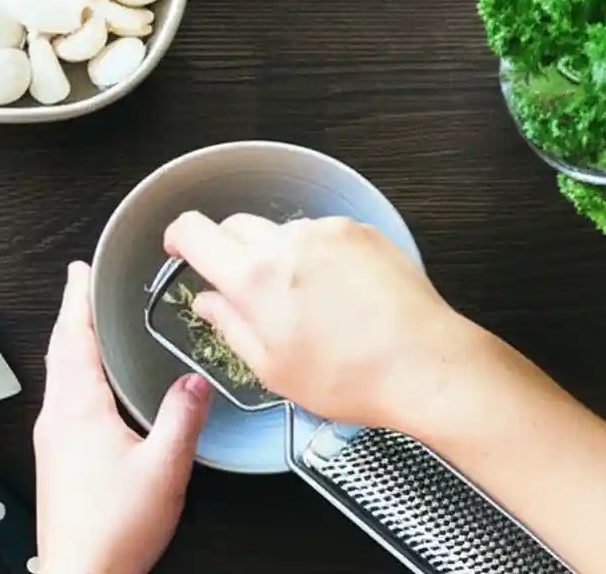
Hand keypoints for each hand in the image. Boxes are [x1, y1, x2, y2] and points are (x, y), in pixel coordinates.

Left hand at [34, 262, 211, 573]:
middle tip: (80, 286)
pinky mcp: (53, 461)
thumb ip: (182, 418)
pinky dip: (72, 375)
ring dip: (70, 344)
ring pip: (57, 376)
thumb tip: (194, 382)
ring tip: (85, 327)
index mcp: (78, 409)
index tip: (79, 271)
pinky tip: (88, 388)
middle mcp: (56, 419)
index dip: (77, 300)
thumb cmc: (113, 529)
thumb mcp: (164, 468)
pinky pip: (60, 401)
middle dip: (71, 315)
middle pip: (59, 351)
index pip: (73, 337)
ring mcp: (50, 440)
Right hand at [162, 212, 494, 435]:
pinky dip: (316, 256)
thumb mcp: (273, 368)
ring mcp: (329, 232)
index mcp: (254, 277)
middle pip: (236, 226)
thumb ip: (230, 326)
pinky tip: (337, 294)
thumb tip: (208, 302)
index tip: (179, 249)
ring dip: (277, 255)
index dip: (179, 237)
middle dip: (228, 251)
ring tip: (303, 302)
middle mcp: (287, 242)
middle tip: (243, 289)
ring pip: (282, 231)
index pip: (196, 232)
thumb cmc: (349, 378)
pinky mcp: (363, 232)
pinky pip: (322, 235)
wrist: (425, 365)